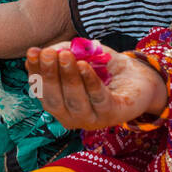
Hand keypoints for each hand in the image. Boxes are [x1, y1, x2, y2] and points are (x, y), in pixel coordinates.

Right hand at [26, 42, 167, 130]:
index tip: (32, 52)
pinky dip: (90, 82)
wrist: (139, 78)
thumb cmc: (105, 68)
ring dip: (68, 77)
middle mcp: (71, 117)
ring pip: (75, 102)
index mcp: (59, 104)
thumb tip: (47, 51)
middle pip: (54, 100)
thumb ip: (64, 53)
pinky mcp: (113, 115)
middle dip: (50, 75)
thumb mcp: (81, 56)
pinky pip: (99, 99)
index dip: (35, 71)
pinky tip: (84, 65)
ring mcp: (92, 120)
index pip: (41, 90)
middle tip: (48, 53)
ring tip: (66, 56)